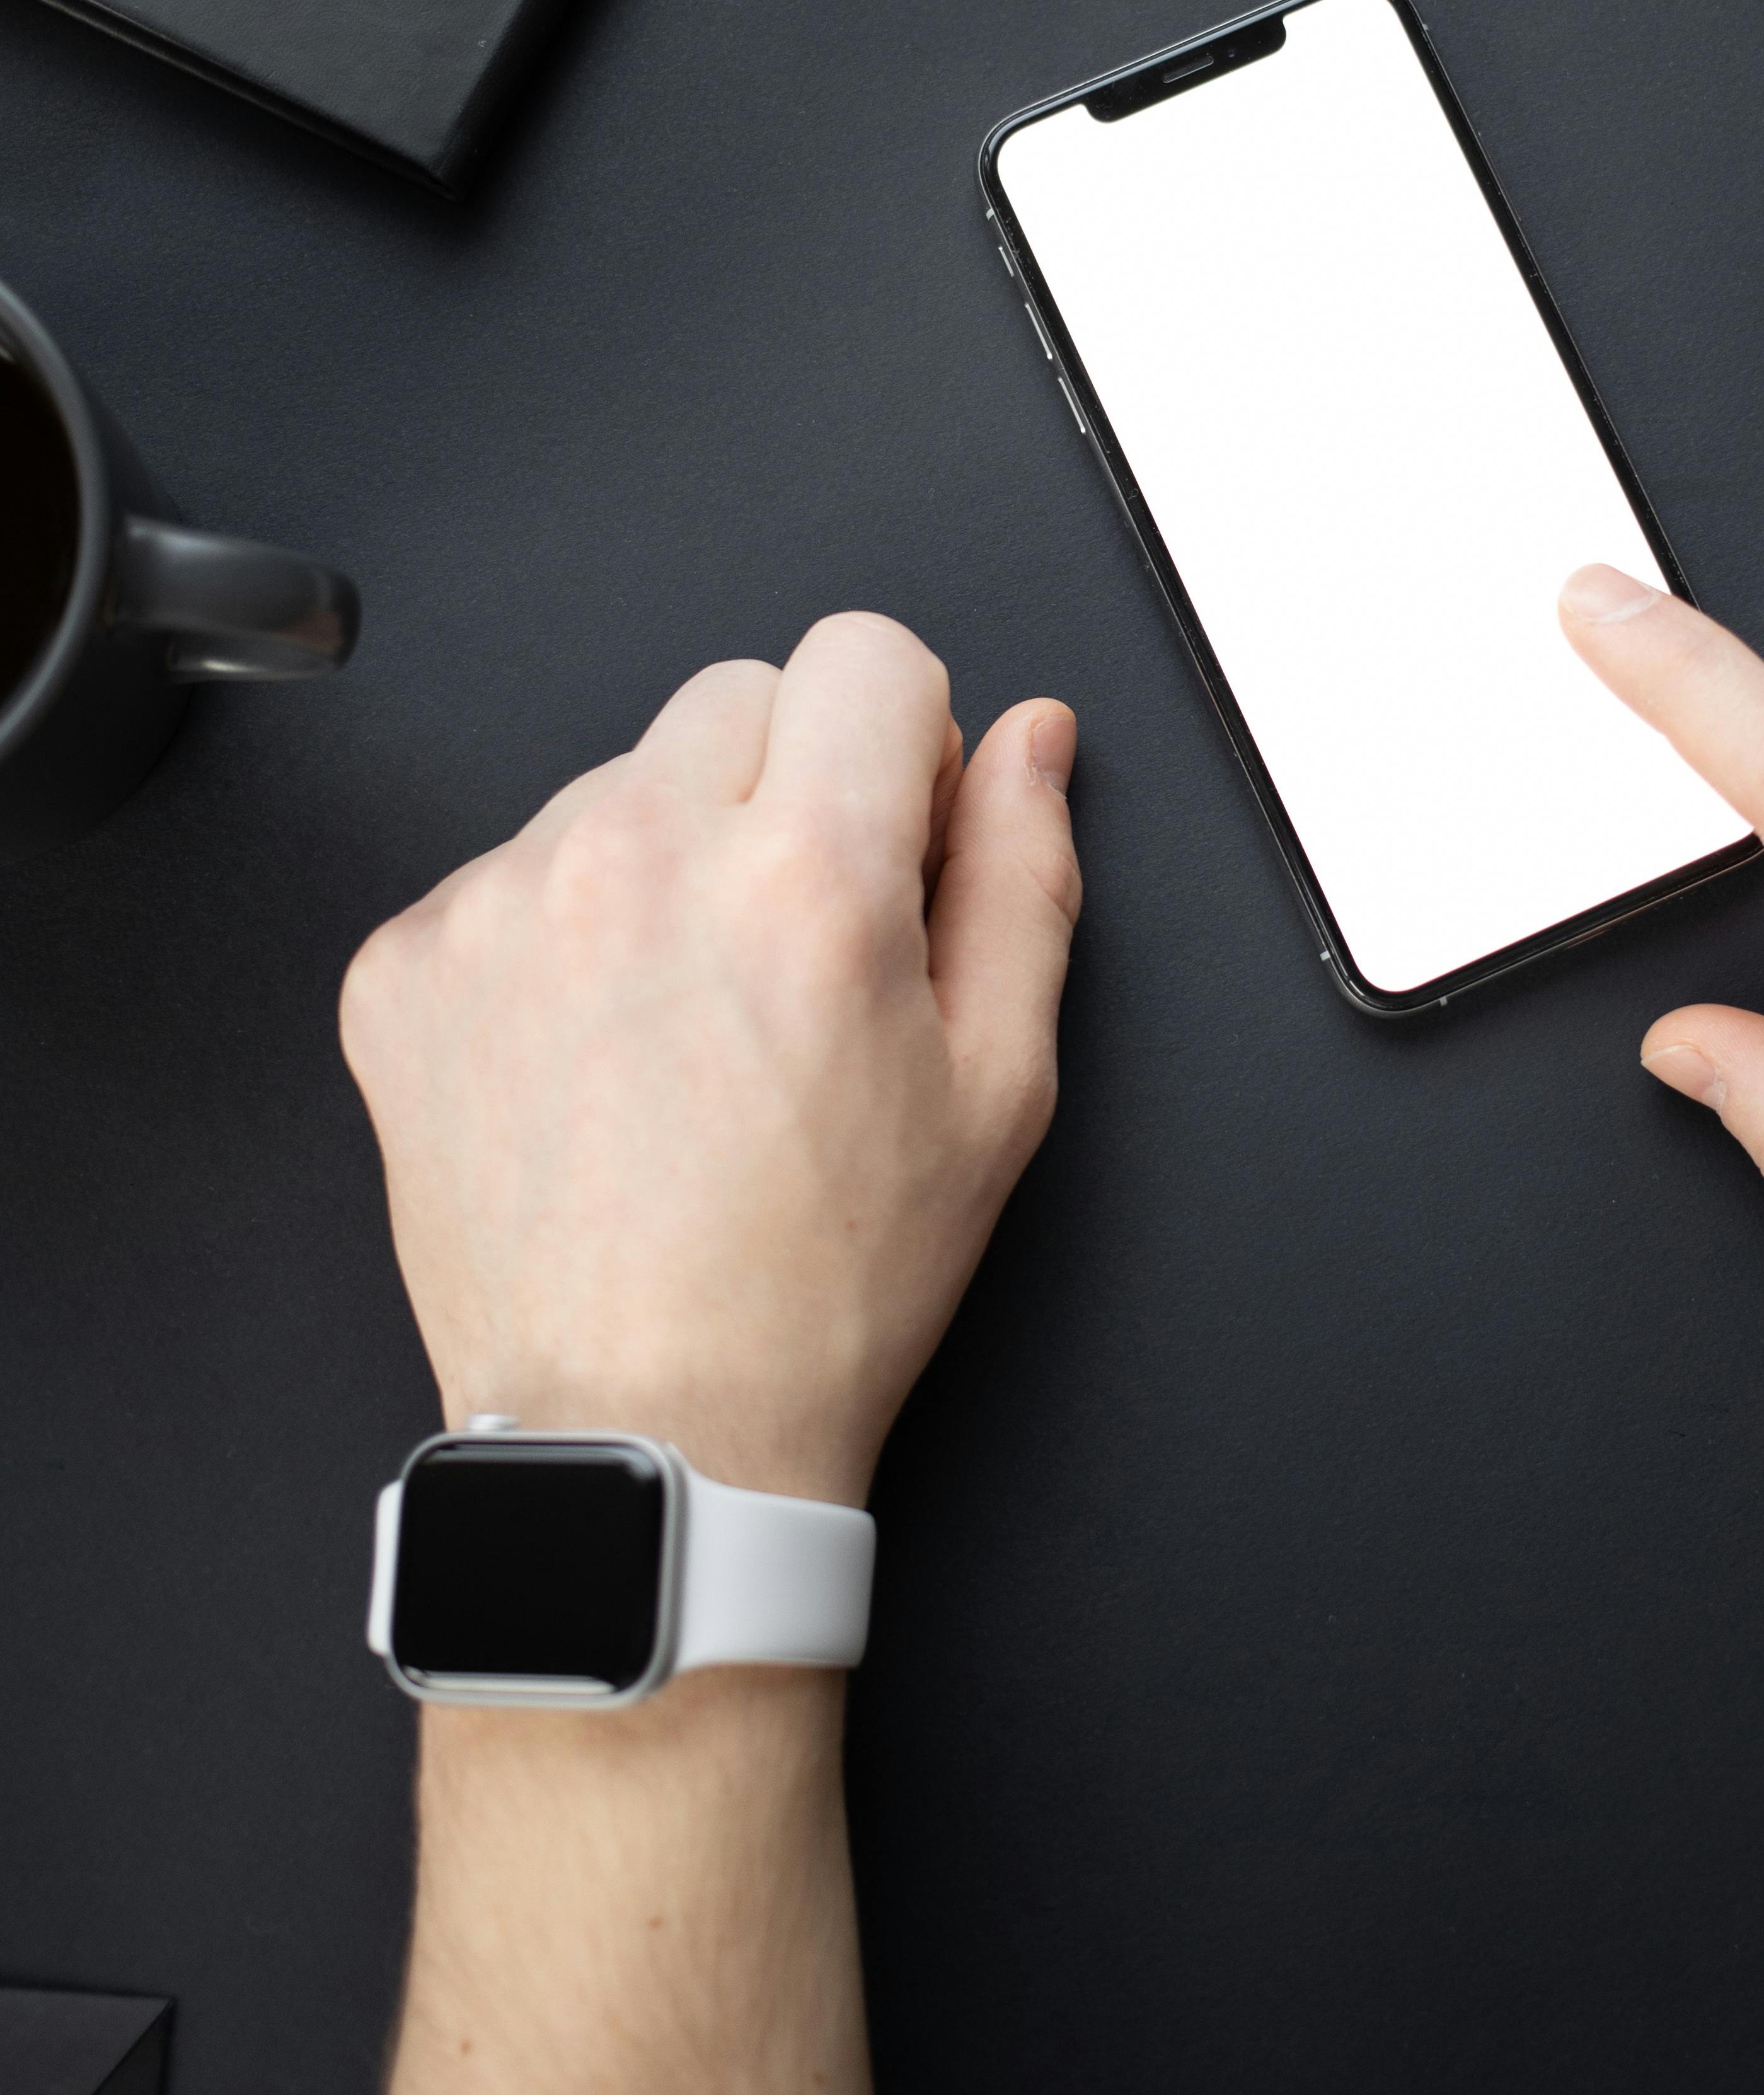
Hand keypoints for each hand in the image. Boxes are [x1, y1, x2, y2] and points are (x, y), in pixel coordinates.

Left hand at [340, 613, 1081, 1501]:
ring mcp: (502, 907)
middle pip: (738, 696)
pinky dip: (558, 940)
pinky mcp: (405, 965)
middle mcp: (638, 858)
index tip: (892, 838)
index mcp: (806, 876)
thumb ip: (1022, 875)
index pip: (865, 655)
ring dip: (666, 859)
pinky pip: (507, 873)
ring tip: (687, 1027)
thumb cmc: (825, 1286)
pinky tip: (597, 1061)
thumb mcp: (998, 1085)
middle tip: (796, 949)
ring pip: (617, 781)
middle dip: (786, 789)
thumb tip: (1028, 740)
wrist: (647, 1439)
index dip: (903, 746)